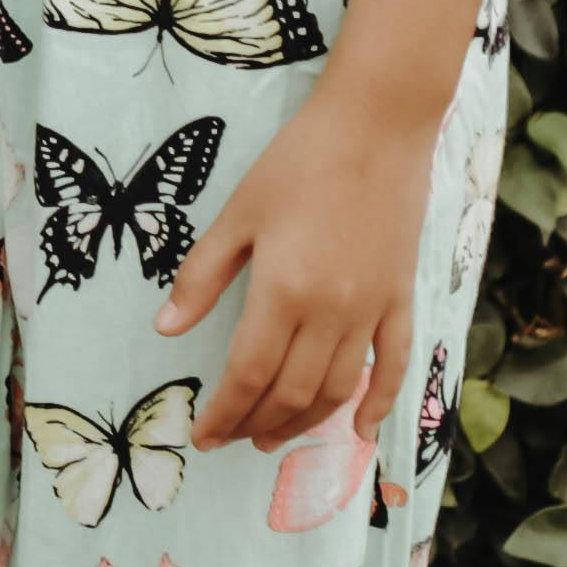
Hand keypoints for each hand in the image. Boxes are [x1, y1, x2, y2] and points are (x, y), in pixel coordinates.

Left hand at [159, 93, 441, 455]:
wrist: (375, 128)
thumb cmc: (296, 163)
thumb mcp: (236, 215)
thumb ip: (201, 277)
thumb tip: (164, 328)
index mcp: (282, 292)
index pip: (248, 374)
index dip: (223, 413)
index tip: (202, 436)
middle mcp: (331, 312)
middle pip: (292, 392)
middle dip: (256, 423)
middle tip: (230, 439)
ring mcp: (372, 310)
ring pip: (339, 389)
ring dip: (304, 423)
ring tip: (271, 437)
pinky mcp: (402, 299)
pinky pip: (395, 365)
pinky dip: (378, 404)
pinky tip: (360, 430)